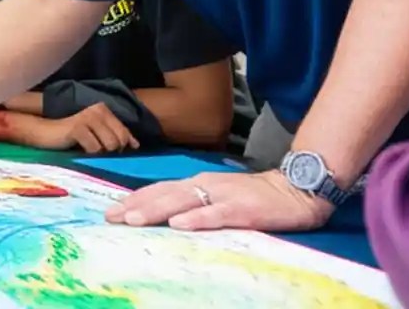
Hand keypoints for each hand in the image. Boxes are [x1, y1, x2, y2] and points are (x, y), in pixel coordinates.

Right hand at [27, 104, 139, 152]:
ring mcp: (88, 117)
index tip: (114, 152)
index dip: (122, 146)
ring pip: (109, 145)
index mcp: (104, 110)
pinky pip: (95, 149)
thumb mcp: (97, 134)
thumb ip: (114, 136)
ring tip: (87, 148)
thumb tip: (135, 145)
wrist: (44, 133)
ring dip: (99, 153)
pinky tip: (78, 148)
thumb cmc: (72, 136)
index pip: (125, 132)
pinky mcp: (78, 127)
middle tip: (95, 150)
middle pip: (119, 140)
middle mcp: (98, 110)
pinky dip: (88, 153)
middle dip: (110, 151)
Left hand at [105, 170, 333, 231]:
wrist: (297, 188)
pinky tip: (180, 224)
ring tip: (134, 219)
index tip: (110, 212)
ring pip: (184, 201)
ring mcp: (224, 195)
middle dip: (136, 205)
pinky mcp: (244, 208)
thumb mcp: (217, 196)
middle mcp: (206, 185)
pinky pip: (217, 214)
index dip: (134, 199)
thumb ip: (193, 203)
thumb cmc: (254, 196)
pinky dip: (197, 218)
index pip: (159, 190)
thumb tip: (162, 216)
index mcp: (198, 183)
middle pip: (165, 194)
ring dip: (157, 210)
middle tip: (112, 217)